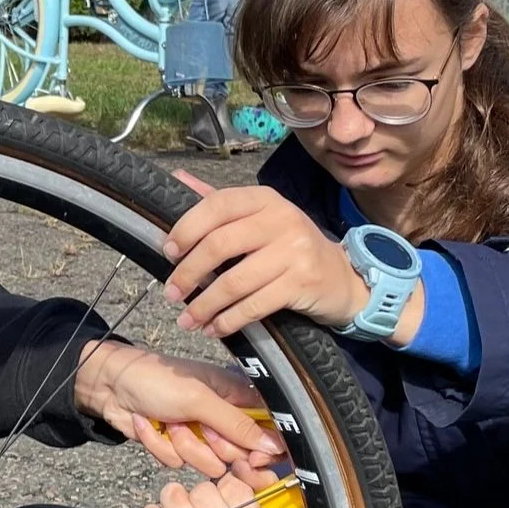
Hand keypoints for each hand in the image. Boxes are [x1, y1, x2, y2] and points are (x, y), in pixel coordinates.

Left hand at [72, 341, 282, 478]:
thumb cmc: (156, 379)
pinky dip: (160, 446)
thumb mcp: (200, 400)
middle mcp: (222, 419)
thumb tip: (274, 446)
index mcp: (237, 398)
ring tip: (169, 422)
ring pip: (207, 465)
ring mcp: (199, 435)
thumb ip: (237, 425)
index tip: (251, 459)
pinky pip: (178, 464)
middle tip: (195, 425)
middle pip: (237, 455)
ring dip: (183, 446)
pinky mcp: (176, 447)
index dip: (260, 450)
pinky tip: (151, 425)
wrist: (111, 386)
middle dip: (211, 445)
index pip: (266, 432)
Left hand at [162, 172, 392, 339]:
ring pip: (234, 282)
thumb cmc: (290, 247)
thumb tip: (176, 178)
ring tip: (187, 320)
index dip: (186, 229)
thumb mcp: (259, 217)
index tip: (167, 253)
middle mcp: (281, 219)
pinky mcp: (301, 283)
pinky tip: (214, 329)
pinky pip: (254, 306)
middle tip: (171, 293)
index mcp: (265, 199)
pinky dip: (228, 321)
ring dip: (204, 305)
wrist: (341, 277)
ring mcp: (294, 252)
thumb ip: (219, 201)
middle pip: (220, 245)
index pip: (217, 205)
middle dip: (188, 273)